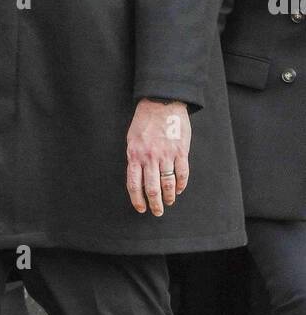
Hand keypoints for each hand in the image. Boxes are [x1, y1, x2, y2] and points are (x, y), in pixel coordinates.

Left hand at [126, 99, 189, 215]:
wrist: (162, 103)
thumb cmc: (145, 121)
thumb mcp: (132, 139)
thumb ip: (135, 158)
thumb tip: (137, 177)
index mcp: (135, 155)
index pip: (134, 184)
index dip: (137, 199)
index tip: (141, 208)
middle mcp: (150, 158)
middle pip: (152, 188)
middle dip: (155, 204)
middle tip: (158, 212)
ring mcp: (166, 155)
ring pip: (168, 183)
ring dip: (169, 196)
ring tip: (169, 202)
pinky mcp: (180, 151)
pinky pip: (182, 173)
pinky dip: (181, 184)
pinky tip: (179, 189)